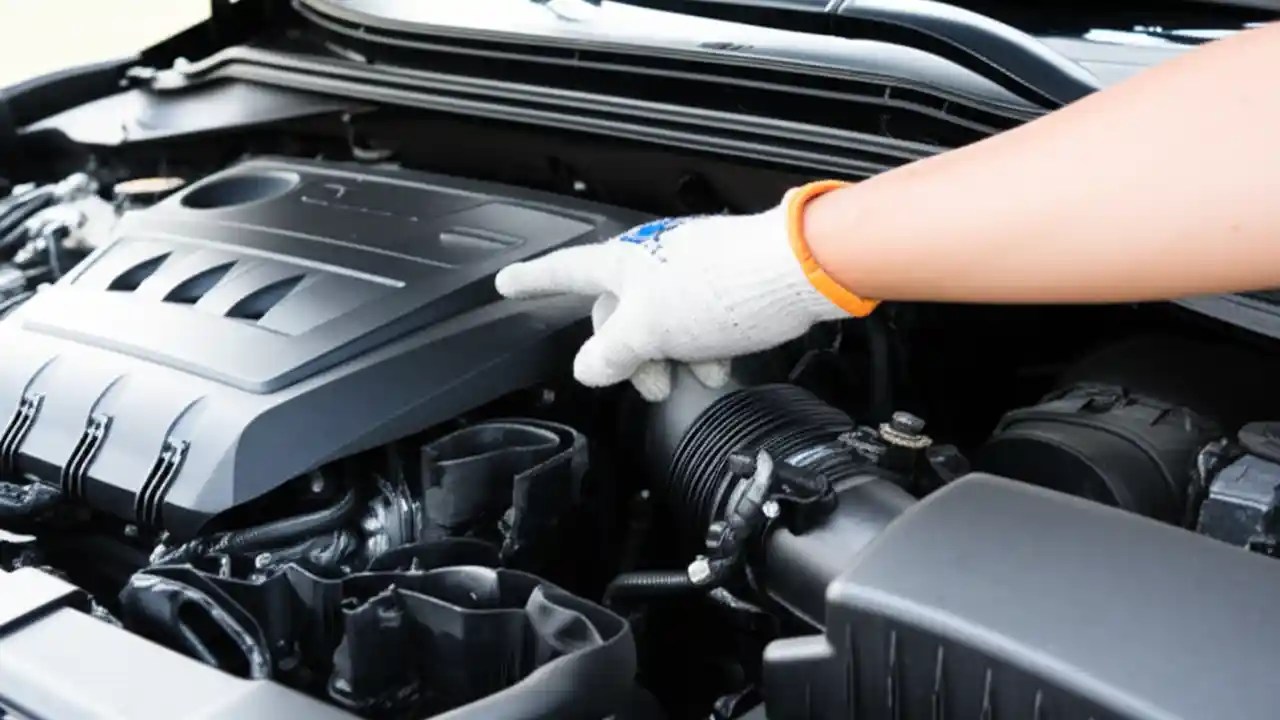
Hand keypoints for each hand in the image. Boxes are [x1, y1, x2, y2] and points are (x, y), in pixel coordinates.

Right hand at [495, 194, 856, 400]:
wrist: (798, 271)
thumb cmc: (721, 289)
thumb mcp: (649, 330)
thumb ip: (611, 352)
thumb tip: (588, 368)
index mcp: (623, 263)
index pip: (563, 272)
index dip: (532, 282)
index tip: (506, 285)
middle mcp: (652, 260)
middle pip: (617, 311)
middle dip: (630, 353)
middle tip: (647, 383)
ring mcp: (688, 269)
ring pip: (661, 322)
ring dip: (672, 356)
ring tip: (697, 377)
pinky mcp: (723, 282)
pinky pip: (696, 321)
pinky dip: (701, 347)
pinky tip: (719, 365)